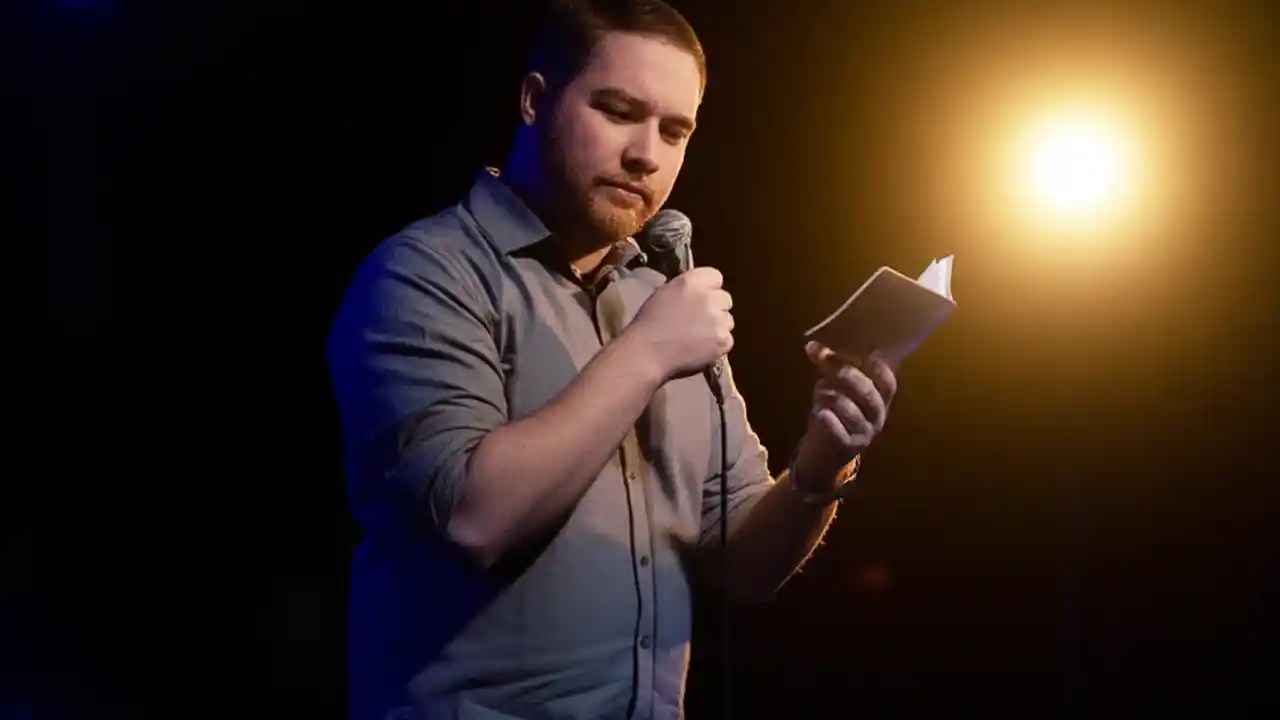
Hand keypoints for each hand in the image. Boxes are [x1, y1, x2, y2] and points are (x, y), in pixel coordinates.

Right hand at [626, 267, 733, 379]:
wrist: (647, 352)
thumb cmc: (649, 324)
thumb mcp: (665, 293)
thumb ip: (686, 289)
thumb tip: (697, 292)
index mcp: (691, 281)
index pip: (715, 277)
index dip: (709, 288)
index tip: (701, 298)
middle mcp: (708, 297)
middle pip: (725, 299)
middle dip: (715, 308)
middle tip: (699, 320)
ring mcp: (718, 320)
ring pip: (728, 320)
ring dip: (717, 326)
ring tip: (697, 337)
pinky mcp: (723, 340)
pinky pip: (727, 339)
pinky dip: (717, 345)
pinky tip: (700, 348)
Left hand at [793, 341, 897, 489]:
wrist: (825, 457)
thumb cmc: (835, 417)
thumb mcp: (837, 392)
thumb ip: (830, 370)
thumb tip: (812, 345)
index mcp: (879, 402)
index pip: (888, 384)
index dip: (880, 368)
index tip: (869, 353)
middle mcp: (876, 418)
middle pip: (868, 393)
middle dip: (848, 376)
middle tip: (830, 365)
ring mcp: (863, 434)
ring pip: (847, 407)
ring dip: (829, 395)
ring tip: (820, 394)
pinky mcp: (846, 447)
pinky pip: (835, 427)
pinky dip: (824, 415)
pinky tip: (818, 412)